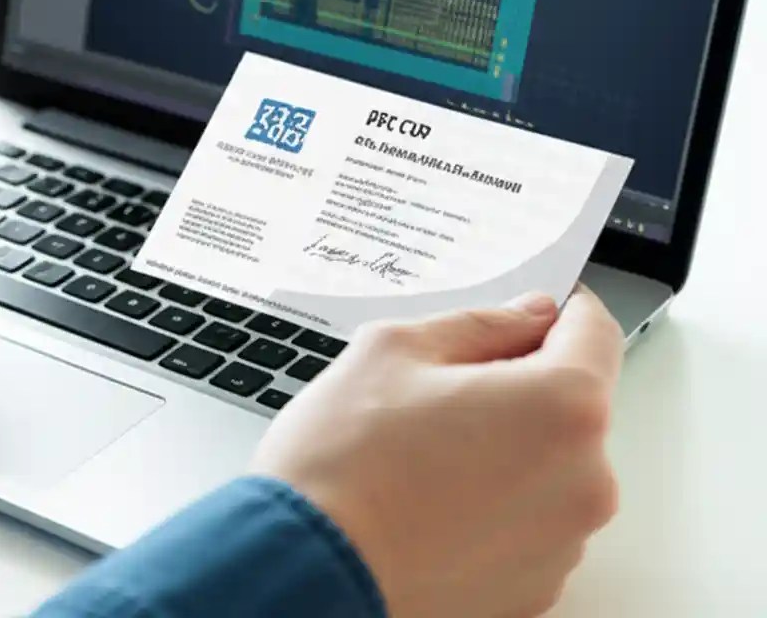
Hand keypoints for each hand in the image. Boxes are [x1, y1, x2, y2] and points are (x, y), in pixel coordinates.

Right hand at [251, 288, 623, 617]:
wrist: (307, 569)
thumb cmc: (342, 467)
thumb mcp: (394, 351)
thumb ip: (479, 325)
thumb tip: (525, 317)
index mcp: (562, 407)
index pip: (594, 333)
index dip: (559, 312)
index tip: (529, 315)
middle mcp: (583, 481)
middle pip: (570, 408)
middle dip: (518, 391)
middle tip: (437, 397)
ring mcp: (562, 545)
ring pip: (547, 470)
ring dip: (505, 454)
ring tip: (422, 461)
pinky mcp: (533, 589)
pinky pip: (526, 527)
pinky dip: (490, 511)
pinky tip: (427, 506)